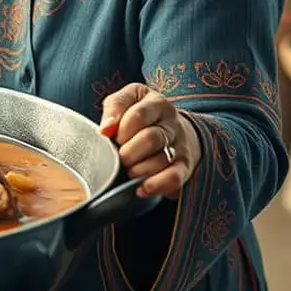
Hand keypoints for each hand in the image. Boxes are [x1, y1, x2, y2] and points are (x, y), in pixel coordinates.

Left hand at [100, 83, 200, 198]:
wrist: (174, 130)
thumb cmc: (141, 116)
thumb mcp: (127, 101)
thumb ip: (115, 108)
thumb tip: (105, 130)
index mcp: (156, 103)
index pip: (139, 115)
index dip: (120, 130)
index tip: (109, 137)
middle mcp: (171, 123)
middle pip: (150, 139)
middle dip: (128, 153)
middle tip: (119, 158)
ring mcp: (180, 146)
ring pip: (161, 160)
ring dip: (138, 170)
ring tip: (128, 171)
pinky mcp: (184, 167)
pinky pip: (174, 178)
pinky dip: (155, 185)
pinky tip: (141, 188)